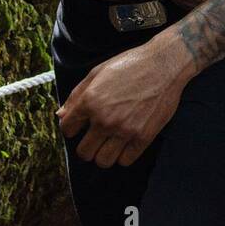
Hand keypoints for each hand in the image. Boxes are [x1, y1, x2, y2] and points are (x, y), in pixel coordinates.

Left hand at [57, 35, 194, 167]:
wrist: (164, 64)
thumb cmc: (130, 64)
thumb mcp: (98, 72)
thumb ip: (76, 95)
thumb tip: (60, 115)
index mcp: (90, 101)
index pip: (67, 129)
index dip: (71, 128)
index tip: (79, 126)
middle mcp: (104, 119)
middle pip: (84, 152)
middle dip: (86, 146)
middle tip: (95, 138)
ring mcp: (124, 130)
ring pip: (103, 161)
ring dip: (103, 154)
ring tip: (109, 143)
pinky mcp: (143, 137)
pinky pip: (125, 161)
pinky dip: (123, 155)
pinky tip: (125, 143)